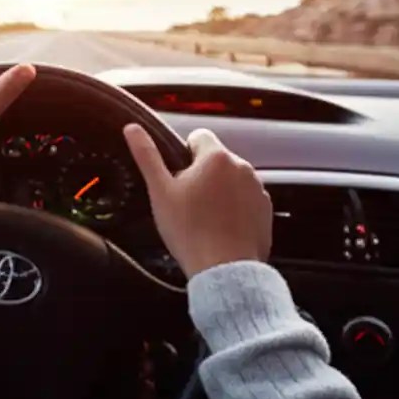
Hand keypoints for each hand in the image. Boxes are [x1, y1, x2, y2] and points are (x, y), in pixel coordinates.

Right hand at [123, 125, 271, 278]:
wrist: (224, 269)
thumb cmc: (190, 231)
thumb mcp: (160, 192)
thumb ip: (147, 156)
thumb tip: (132, 128)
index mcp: (216, 157)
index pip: (198, 137)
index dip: (184, 155)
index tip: (178, 179)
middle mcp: (242, 167)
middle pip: (216, 160)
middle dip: (202, 175)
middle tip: (187, 203)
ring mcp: (258, 188)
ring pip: (231, 180)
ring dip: (220, 191)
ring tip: (205, 219)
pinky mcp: (266, 210)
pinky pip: (246, 200)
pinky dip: (235, 209)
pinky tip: (221, 228)